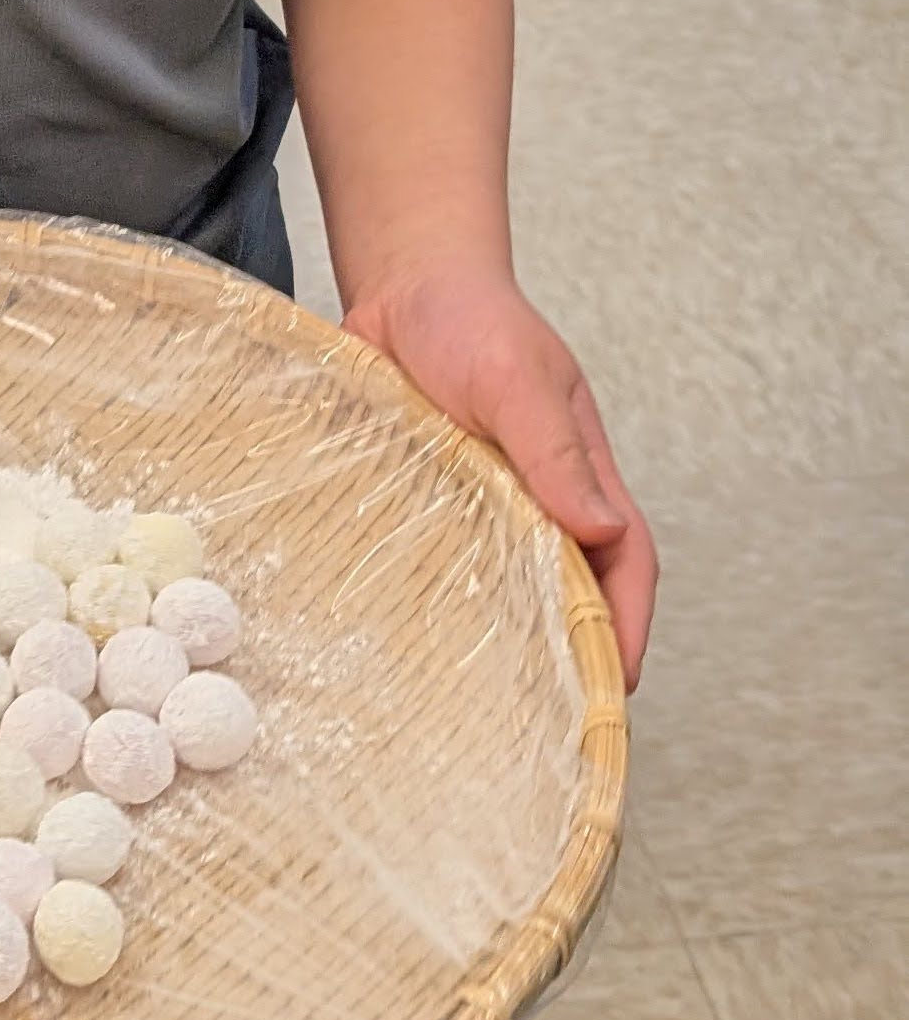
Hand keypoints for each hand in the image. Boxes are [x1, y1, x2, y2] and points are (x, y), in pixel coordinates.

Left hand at [344, 268, 656, 690]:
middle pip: (562, 596)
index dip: (624, 632)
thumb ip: (550, 451)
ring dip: (489, 646)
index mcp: (578, 479)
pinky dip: (419, 611)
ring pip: (494, 593)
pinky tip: (394, 654)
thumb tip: (602, 530)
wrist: (399, 288)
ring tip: (467, 714)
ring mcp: (475, 511)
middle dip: (562, 661)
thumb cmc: (470, 324)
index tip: (614, 692)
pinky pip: (425, 570)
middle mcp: (532, 505)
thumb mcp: (516, 380)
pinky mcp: (419, 510)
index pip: (623, 569)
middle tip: (540, 730)